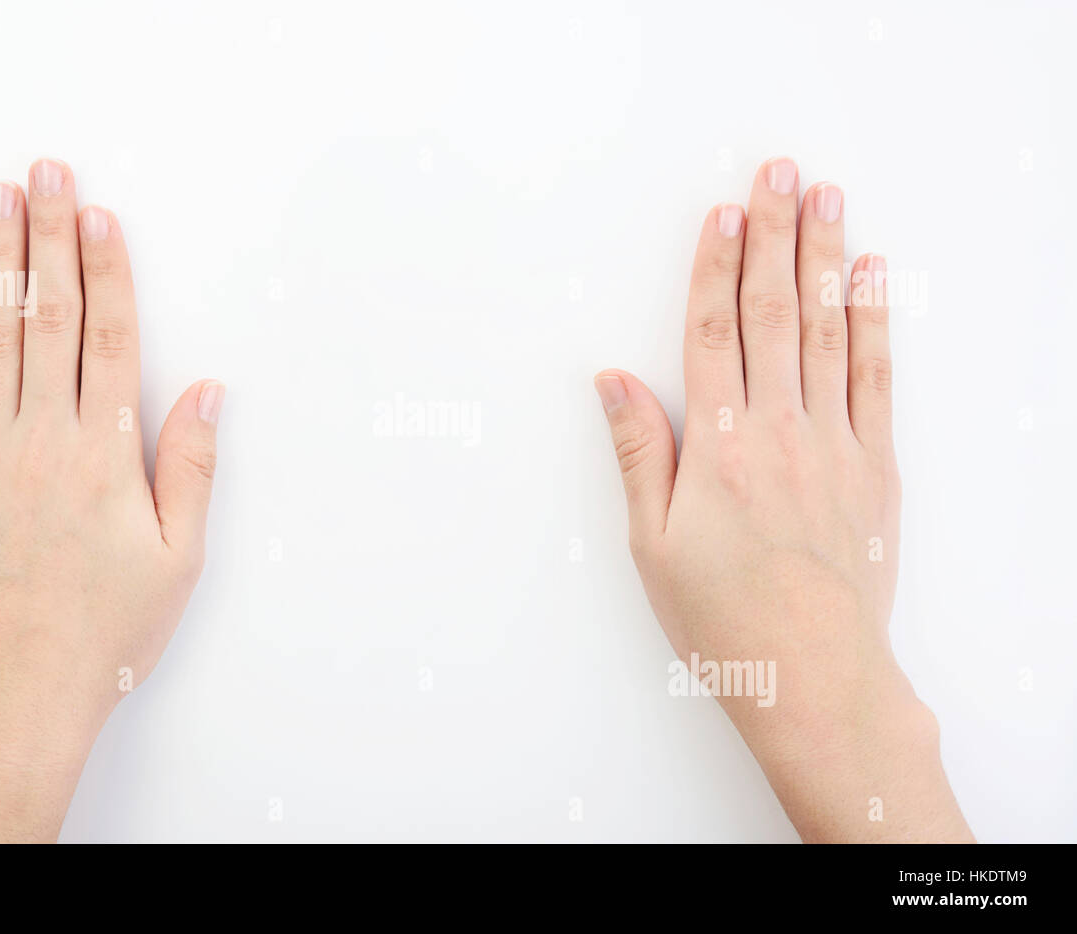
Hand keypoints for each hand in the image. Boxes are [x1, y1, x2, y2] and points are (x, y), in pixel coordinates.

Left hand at [0, 159, 222, 841]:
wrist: (10, 694)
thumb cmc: (101, 633)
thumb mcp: (178, 559)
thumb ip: (192, 466)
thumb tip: (208, 393)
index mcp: (104, 454)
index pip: (108, 335)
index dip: (104, 266)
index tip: (98, 213)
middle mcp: (40, 439)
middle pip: (47, 314)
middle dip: (47, 235)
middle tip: (44, 172)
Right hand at [596, 157, 971, 841]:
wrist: (814, 676)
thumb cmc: (724, 618)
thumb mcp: (653, 543)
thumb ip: (638, 452)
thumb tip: (613, 381)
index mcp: (717, 446)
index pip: (712, 331)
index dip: (717, 264)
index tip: (724, 211)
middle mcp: (778, 430)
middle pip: (773, 311)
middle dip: (775, 233)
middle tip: (780, 170)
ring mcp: (835, 444)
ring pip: (827, 329)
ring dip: (825, 257)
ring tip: (827, 197)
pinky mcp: (876, 467)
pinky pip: (876, 377)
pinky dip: (874, 322)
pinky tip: (872, 278)